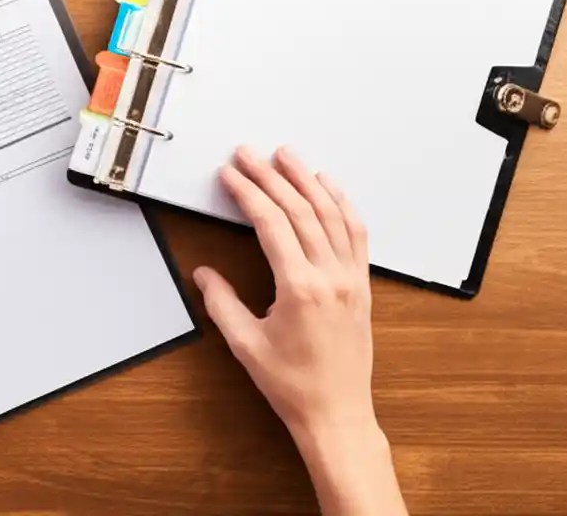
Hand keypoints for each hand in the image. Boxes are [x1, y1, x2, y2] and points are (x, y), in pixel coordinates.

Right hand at [193, 146, 405, 515]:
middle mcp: (331, 277)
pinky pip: (356, 233)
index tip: (230, 174)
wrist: (337, 413)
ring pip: (332, 214)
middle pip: (300, 210)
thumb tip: (203, 273)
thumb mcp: (245, 344)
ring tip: (287, 156)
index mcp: (301, 288)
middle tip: (248, 153)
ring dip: (308, 180)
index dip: (248, 193)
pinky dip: (342, 203)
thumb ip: (222, 302)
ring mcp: (352, 279)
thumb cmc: (292, 385)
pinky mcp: (362, 285)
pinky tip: (329, 187)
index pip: (271, 224)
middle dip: (271, 177)